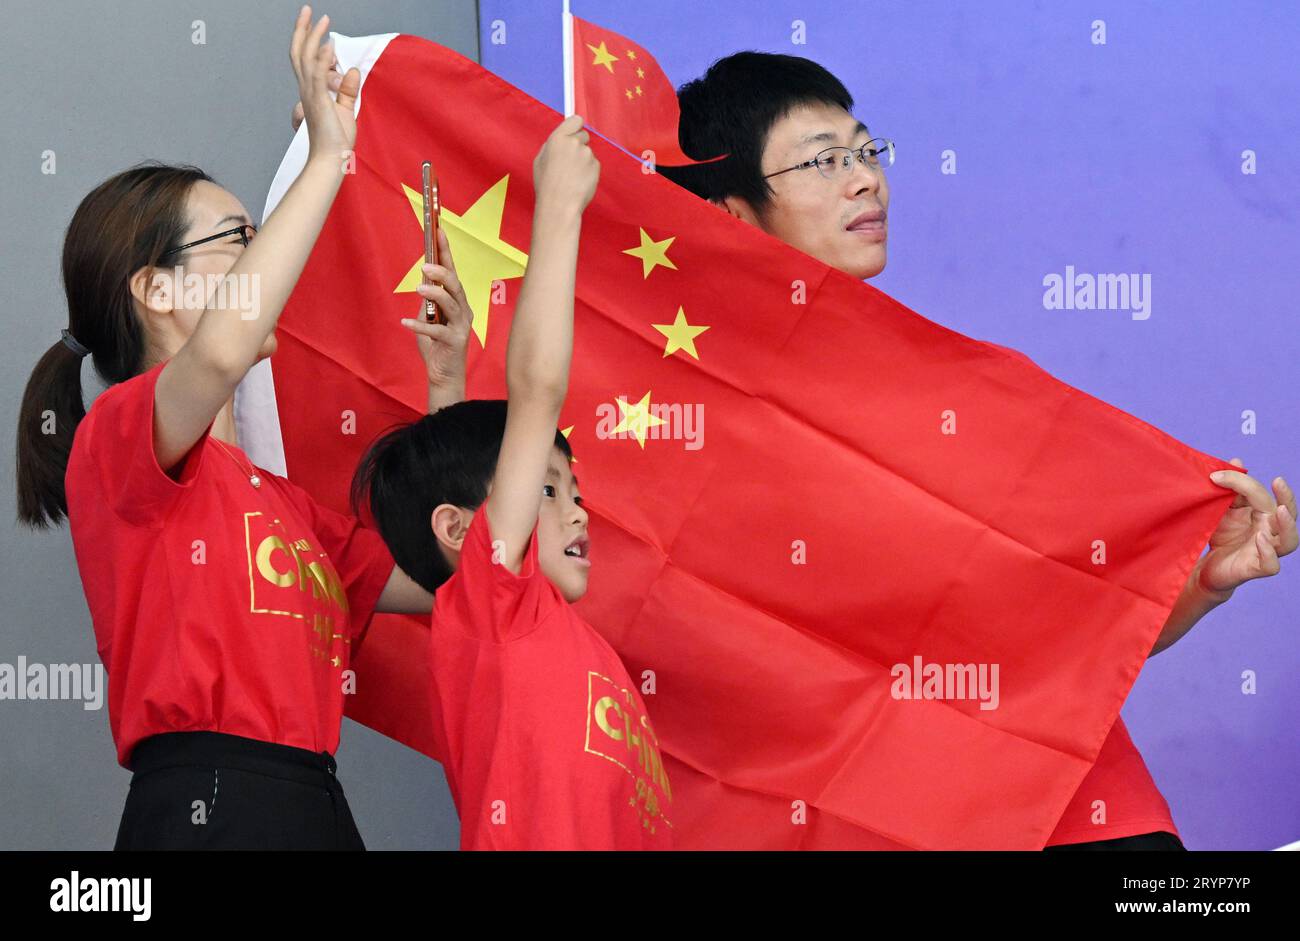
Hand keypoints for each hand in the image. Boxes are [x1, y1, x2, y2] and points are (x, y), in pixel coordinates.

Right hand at [288, 6, 359, 163]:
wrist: (331, 160)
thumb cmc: (336, 141)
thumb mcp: (346, 110)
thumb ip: (347, 90)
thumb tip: (352, 70)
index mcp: (311, 91)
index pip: (305, 59)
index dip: (310, 41)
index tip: (322, 28)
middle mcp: (306, 89)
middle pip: (299, 52)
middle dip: (303, 29)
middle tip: (310, 10)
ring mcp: (310, 95)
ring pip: (306, 59)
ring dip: (313, 36)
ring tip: (323, 19)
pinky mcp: (319, 102)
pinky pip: (318, 76)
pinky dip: (322, 59)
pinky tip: (329, 45)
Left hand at [401, 227, 471, 406]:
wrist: (444, 375)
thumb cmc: (437, 345)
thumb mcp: (429, 318)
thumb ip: (428, 302)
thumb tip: (423, 283)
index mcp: (457, 301)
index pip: (452, 272)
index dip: (447, 252)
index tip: (440, 231)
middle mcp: (463, 310)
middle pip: (455, 285)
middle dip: (442, 272)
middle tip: (425, 265)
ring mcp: (461, 326)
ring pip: (451, 304)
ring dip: (435, 294)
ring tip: (419, 289)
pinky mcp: (455, 342)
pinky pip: (437, 331)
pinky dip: (420, 326)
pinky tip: (406, 323)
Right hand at [532, 113, 599, 216]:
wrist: (559, 205)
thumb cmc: (547, 184)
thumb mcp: (540, 160)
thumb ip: (553, 145)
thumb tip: (562, 138)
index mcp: (558, 138)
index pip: (576, 120)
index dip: (576, 126)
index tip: (575, 132)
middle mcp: (574, 143)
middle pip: (583, 135)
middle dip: (579, 145)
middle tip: (570, 161)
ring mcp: (587, 154)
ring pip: (588, 152)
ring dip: (583, 161)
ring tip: (572, 176)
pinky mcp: (596, 166)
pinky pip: (593, 164)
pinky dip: (588, 171)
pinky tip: (579, 181)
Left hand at [1197, 458, 1296, 597]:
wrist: (1207, 567)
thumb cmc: (1221, 536)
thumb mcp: (1222, 510)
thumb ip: (1231, 490)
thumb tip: (1237, 460)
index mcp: (1263, 515)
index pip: (1262, 495)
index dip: (1242, 482)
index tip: (1217, 475)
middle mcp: (1270, 531)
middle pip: (1288, 514)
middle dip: (1287, 497)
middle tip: (1278, 481)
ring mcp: (1265, 551)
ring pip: (1290, 541)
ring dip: (1288, 525)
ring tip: (1280, 511)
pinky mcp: (1256, 568)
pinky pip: (1272, 565)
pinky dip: (1269, 553)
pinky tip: (1260, 539)